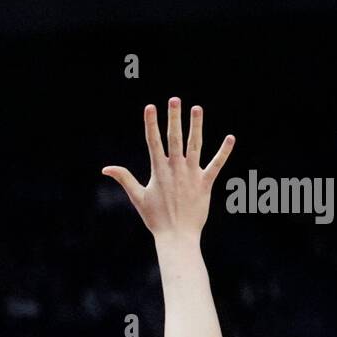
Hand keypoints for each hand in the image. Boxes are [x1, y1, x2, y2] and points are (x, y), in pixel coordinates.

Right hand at [102, 98, 234, 240]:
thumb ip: (124, 179)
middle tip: (174, 99)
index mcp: (158, 171)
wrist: (177, 236)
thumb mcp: (138, 197)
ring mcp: (191, 175)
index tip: (150, 107)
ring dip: (196, 126)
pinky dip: (224, 152)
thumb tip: (106, 169)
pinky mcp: (205, 183)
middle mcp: (175, 169)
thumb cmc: (155, 219)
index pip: (154, 142)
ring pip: (194, 146)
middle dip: (174, 118)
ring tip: (196, 108)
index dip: (151, 123)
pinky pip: (216, 165)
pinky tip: (230, 138)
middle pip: (174, 138)